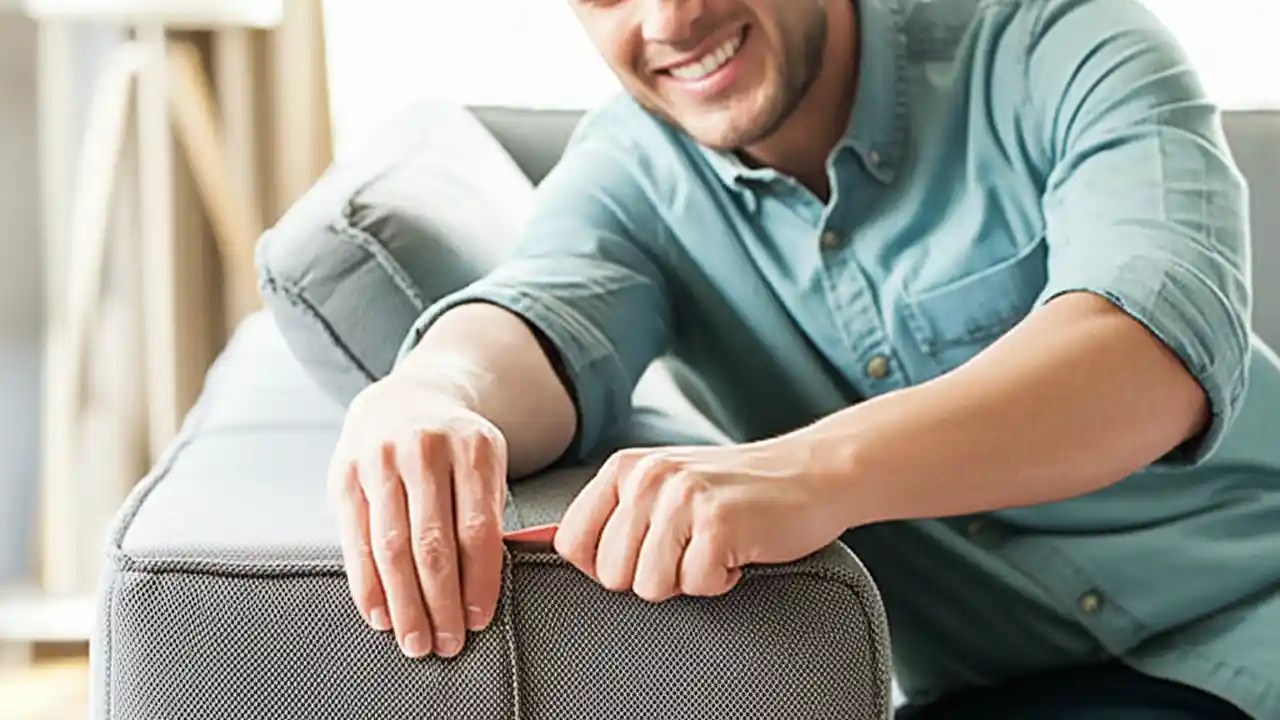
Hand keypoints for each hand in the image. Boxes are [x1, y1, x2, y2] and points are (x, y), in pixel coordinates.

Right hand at [327, 375, 507, 658]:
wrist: (406, 399)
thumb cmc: (454, 447)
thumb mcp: (486, 464)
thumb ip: (487, 514)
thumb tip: (481, 589)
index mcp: (472, 448)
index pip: (477, 529)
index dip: (478, 581)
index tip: (478, 619)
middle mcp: (424, 450)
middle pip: (431, 544)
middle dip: (440, 603)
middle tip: (446, 644)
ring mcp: (379, 460)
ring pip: (390, 547)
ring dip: (403, 604)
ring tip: (415, 640)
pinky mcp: (345, 475)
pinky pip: (355, 541)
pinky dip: (368, 585)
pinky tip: (381, 614)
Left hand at [553, 440, 850, 601]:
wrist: (810, 472)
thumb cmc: (733, 489)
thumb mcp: (663, 486)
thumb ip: (616, 515)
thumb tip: (553, 549)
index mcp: (624, 468)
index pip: (571, 541)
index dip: (601, 566)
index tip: (640, 557)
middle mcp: (647, 477)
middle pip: (610, 574)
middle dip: (651, 576)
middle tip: (688, 549)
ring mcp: (682, 498)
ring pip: (649, 586)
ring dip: (687, 579)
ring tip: (713, 546)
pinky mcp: (718, 523)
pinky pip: (696, 585)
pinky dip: (720, 580)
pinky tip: (737, 550)